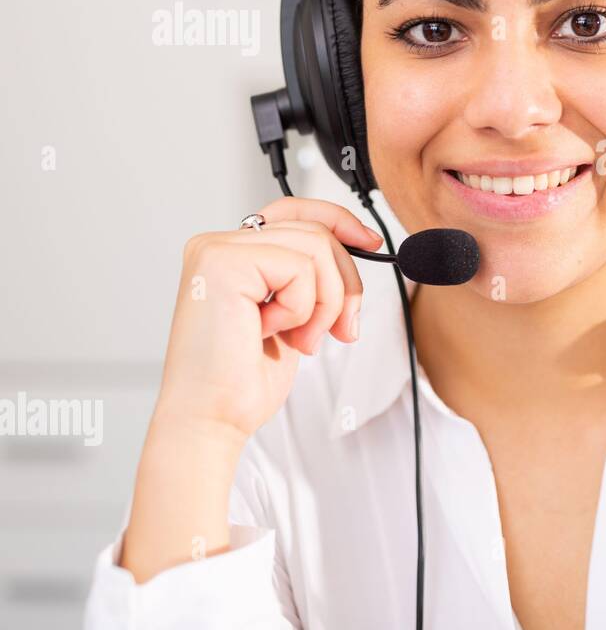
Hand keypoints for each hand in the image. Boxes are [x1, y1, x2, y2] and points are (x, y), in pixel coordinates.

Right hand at [152, 197, 384, 441]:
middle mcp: (219, 245)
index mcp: (232, 254)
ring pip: (316, 247)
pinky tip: (272, 333)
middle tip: (341, 330)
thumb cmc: (243, 379)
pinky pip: (300, 268)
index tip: (369, 242)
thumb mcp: (293, 315)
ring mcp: (217, 250)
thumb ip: (311, 277)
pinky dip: (302, 308)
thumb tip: (358, 244)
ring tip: (301, 338)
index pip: (295, 211)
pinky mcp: (222, 262)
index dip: (338, 221)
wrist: (213, 418)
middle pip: (315, 231)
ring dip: (326, 302)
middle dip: (344, 284)